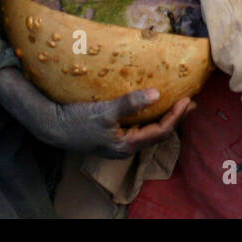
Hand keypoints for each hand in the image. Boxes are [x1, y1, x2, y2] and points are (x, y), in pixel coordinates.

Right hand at [41, 90, 193, 158]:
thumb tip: (157, 94)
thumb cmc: (76, 121)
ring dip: (162, 117)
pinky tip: (147, 106)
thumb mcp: (104, 111)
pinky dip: (146, 116)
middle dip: (175, 118)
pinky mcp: (109, 134)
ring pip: (147, 131)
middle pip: (157, 133)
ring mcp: (117, 142)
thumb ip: (130, 103)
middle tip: (190, 102)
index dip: (176, 116)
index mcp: (127, 144)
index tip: (188, 100)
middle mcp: (125, 147)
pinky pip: (135, 126)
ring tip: (174, 103)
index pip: (160, 132)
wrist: (51, 127)